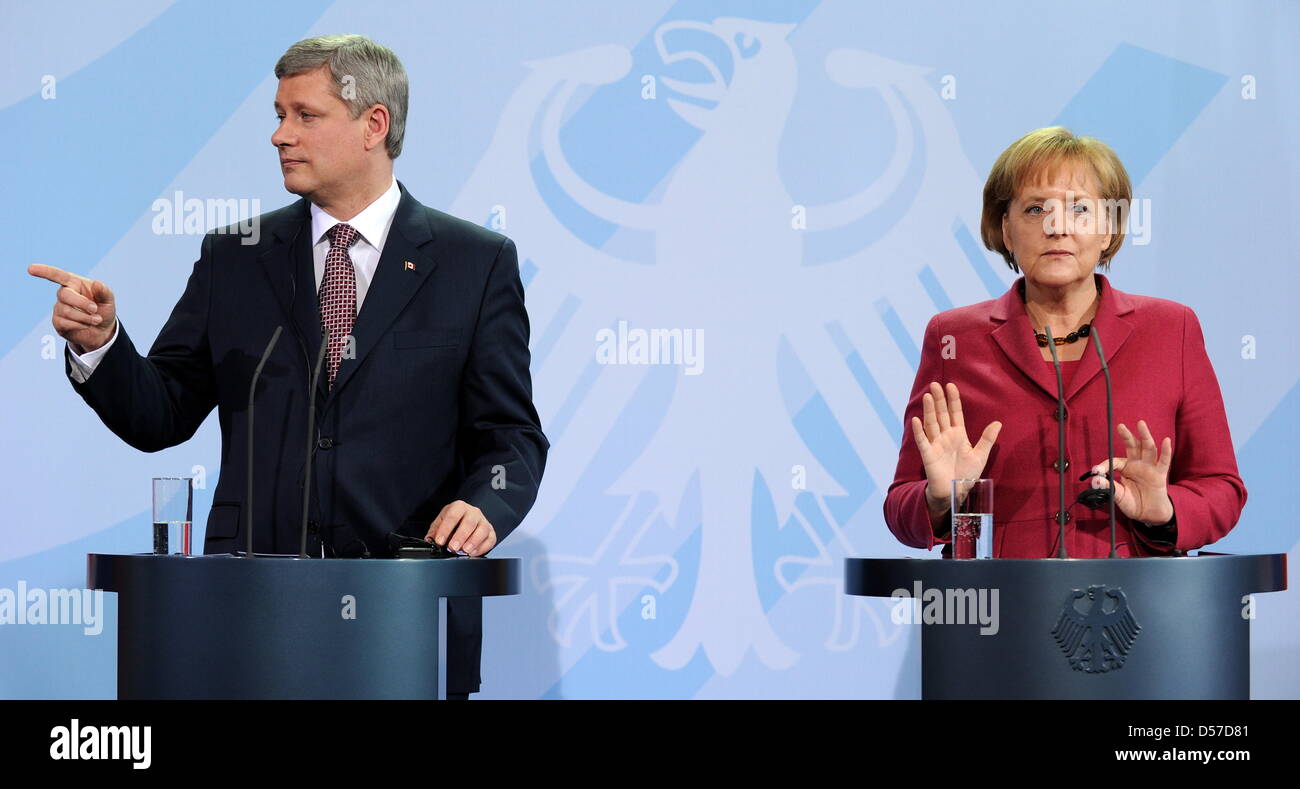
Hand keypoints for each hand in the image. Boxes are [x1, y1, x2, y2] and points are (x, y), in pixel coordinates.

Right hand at [28, 264, 117, 352]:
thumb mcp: (109, 300)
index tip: (30, 268)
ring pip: (66, 311)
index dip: (45, 271)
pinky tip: (86, 325)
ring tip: (96, 320)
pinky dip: (80, 325)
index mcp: (74, 283)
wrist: (102, 331)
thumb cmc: (104, 310)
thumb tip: (96, 283)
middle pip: (64, 295)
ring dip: (85, 317)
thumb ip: (104, 292)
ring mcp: (59, 308)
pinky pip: (64, 323)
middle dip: (82, 303)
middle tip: (95, 309)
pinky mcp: (57, 322)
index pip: (58, 275)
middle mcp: (64, 294)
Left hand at [424, 500, 496, 556]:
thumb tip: (429, 540)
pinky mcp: (491, 531)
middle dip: (460, 536)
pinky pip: (490, 539)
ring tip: (465, 550)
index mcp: (458, 507)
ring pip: (482, 529)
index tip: (440, 541)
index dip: (445, 529)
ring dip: (473, 541)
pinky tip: (473, 553)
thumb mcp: (441, 523)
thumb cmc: (453, 522)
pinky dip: (482, 547)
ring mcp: (483, 521)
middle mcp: (473, 512)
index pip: (452, 515)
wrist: (465, 520)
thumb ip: (435, 531)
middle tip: (453, 547)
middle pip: (469, 522)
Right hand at [911, 382, 1001, 507]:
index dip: (953, 400)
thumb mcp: (980, 455)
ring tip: (928, 396)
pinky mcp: (928, 455)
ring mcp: (935, 444)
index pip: (955, 413)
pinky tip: (916, 420)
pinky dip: (919, 431)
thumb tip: (998, 423)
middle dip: (939, 400)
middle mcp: (945, 436)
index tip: (951, 385)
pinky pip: (922, 441)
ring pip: (931, 423)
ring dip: (929, 410)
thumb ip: (987, 439)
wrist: (955, 491)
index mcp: (958, 435)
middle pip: (941, 414)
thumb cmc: (967, 475)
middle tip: (935, 384)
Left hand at [1087, 420, 1173, 524]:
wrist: (1149, 515)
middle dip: (1127, 436)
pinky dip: (1166, 451)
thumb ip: (1109, 488)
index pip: (1114, 461)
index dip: (1105, 465)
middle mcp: (1138, 465)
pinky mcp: (1160, 475)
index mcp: (1126, 469)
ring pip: (1148, 449)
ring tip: (1140, 424)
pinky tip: (1166, 440)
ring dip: (1144, 436)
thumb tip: (1096, 480)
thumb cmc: (1133, 503)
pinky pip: (1164, 461)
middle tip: (1120, 426)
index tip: (1096, 472)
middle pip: (1133, 447)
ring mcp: (1150, 468)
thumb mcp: (1118, 497)